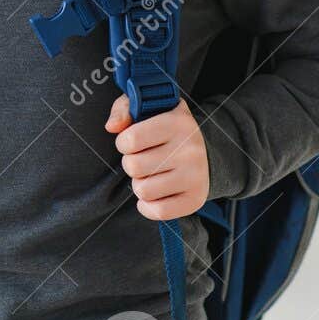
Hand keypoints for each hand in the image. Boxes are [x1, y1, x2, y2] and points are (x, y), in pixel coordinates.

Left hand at [105, 93, 209, 220]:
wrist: (206, 152)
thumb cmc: (167, 129)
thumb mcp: (148, 107)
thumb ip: (124, 109)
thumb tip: (112, 127)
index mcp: (177, 122)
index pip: (131, 139)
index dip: (123, 142)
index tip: (132, 142)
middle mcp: (190, 149)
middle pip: (133, 167)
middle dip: (131, 163)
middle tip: (143, 158)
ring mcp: (195, 176)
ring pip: (143, 190)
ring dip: (140, 184)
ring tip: (151, 174)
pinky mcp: (196, 199)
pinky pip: (157, 211)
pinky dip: (147, 206)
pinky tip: (154, 193)